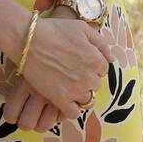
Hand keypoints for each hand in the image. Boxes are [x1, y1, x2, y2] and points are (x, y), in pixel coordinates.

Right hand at [10, 7, 112, 123]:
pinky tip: (63, 100)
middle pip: (95, 85)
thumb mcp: (83, 29)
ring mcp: (75, 89)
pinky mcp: (60, 99)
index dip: (92, 66)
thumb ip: (101, 44)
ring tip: (66, 85)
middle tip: (71, 73)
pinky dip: (70, 109)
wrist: (30, 41)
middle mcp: (89, 77)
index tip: (80, 63)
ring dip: (79, 94)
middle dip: (86, 80)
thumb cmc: (56, 31)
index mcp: (96, 60)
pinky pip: (73, 113)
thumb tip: (112, 59)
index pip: (103, 69)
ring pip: (85, 99)